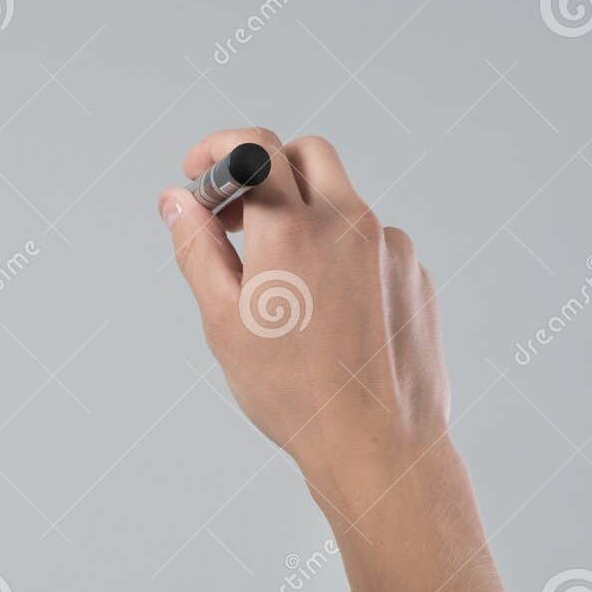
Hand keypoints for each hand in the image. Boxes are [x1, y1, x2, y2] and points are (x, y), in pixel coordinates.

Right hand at [159, 128, 452, 506]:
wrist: (377, 445)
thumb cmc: (294, 394)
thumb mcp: (224, 323)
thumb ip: (198, 249)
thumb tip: (177, 202)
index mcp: (294, 230)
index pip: (255, 146)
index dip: (218, 146)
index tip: (199, 171)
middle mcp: (350, 223)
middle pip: (307, 155)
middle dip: (268, 170)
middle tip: (239, 218)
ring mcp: (391, 246)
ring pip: (342, 202)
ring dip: (307, 219)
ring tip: (286, 288)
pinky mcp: (414, 273)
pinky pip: (372, 243)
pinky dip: (342, 256)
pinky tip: (328, 313)